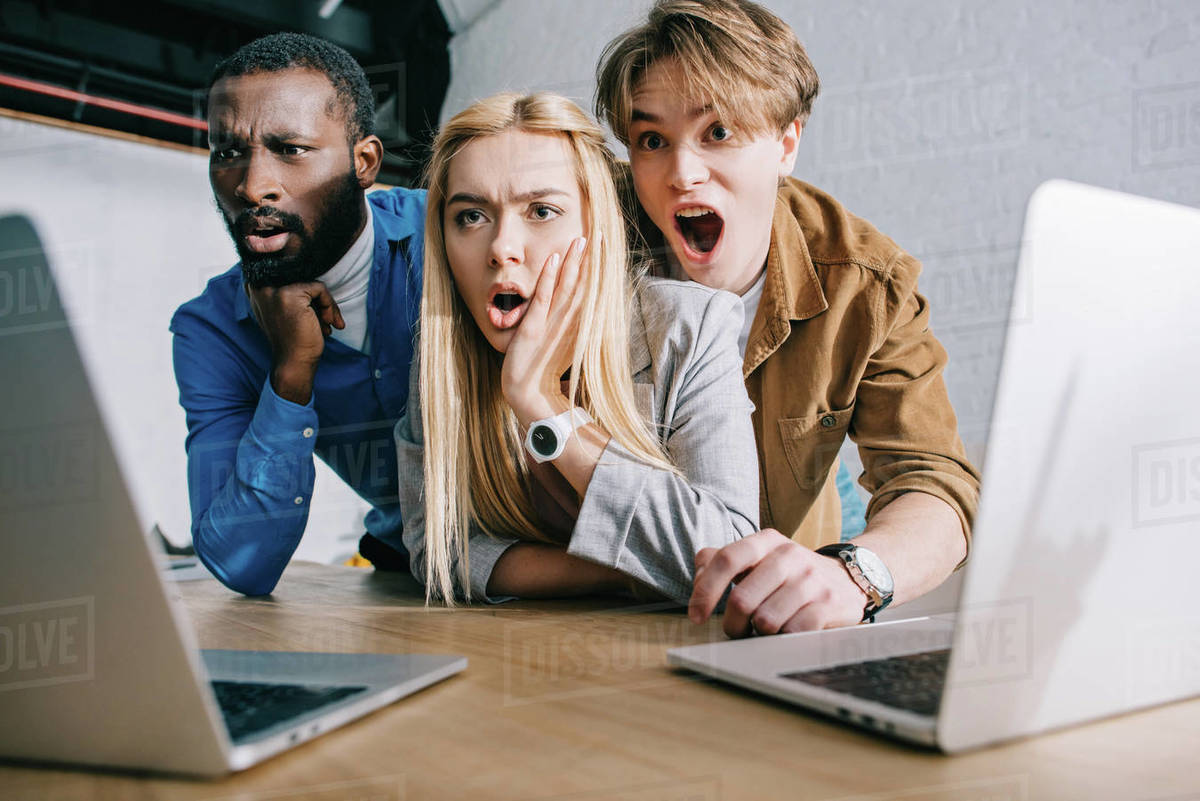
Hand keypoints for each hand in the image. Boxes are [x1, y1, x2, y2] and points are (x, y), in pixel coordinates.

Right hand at [246, 281, 343, 403]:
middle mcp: (260, 286)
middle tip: (327, 320)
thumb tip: (310, 270)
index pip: (287, 274)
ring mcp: (273, 289)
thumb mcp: (282, 310)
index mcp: (254, 288)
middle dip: (318, 300)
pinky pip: (320, 289)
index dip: (306, 292)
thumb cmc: (292, 340)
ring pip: (312, 285)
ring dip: (327, 305)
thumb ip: (286, 291)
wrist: (293, 362)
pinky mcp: (289, 294)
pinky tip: (329, 323)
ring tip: (328, 324)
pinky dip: (329, 306)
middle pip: (301, 277)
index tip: (315, 311)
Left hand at [500, 236, 589, 423]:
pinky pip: (543, 297)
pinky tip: (553, 260)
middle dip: (591, 259)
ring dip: (573, 262)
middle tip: (599, 235)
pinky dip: (548, 278)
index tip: (604, 248)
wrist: (529, 394)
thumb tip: (582, 313)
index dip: (598, 268)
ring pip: (566, 287)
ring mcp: (552, 324)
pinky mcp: (533, 327)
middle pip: (584, 285)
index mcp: (579, 327)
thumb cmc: (544, 370)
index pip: (592, 291)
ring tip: (580, 240)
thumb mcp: (564, 345)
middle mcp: (570, 323)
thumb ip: (573, 327)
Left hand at [689, 529, 867, 637]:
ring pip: (765, 621)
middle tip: (738, 629)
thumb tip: (698, 580)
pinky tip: (787, 631)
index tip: (696, 616)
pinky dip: (783, 639)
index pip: (726, 559)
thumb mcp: (758, 558)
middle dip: (733, 624)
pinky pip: (791, 633)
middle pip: (742, 599)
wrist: (847, 579)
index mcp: (766, 540)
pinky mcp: (828, 605)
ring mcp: (810, 580)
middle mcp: (789, 555)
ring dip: (759, 633)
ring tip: (767, 627)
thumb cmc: (789, 574)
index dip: (706, 590)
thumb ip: (720, 562)